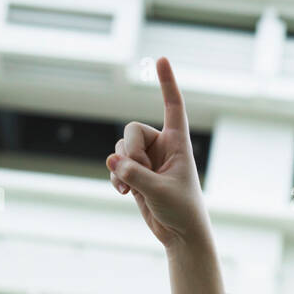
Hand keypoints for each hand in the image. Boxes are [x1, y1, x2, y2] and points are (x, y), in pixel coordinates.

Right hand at [105, 56, 210, 250]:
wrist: (180, 235)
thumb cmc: (181, 210)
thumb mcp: (159, 191)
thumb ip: (135, 175)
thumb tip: (112, 161)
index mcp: (178, 144)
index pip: (173, 107)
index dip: (167, 83)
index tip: (162, 58)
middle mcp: (162, 146)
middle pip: (132, 130)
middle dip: (130, 152)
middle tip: (139, 173)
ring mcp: (147, 160)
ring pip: (121, 148)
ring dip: (122, 167)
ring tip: (132, 188)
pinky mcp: (136, 174)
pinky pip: (116, 164)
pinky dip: (116, 177)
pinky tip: (123, 193)